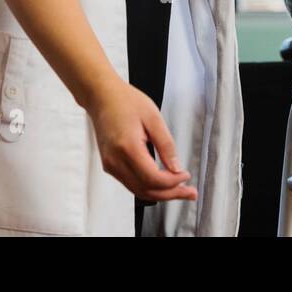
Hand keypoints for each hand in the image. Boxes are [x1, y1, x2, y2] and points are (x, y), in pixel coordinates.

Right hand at [85, 77, 197, 202]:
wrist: (102, 97)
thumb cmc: (126, 102)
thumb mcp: (154, 118)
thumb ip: (166, 145)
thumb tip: (176, 168)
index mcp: (128, 148)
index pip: (152, 179)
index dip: (172, 183)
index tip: (186, 176)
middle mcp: (115, 161)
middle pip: (146, 190)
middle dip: (170, 194)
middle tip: (189, 192)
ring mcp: (110, 165)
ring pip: (137, 191)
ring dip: (160, 193)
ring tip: (180, 190)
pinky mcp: (110, 165)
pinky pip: (131, 183)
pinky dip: (148, 187)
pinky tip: (162, 183)